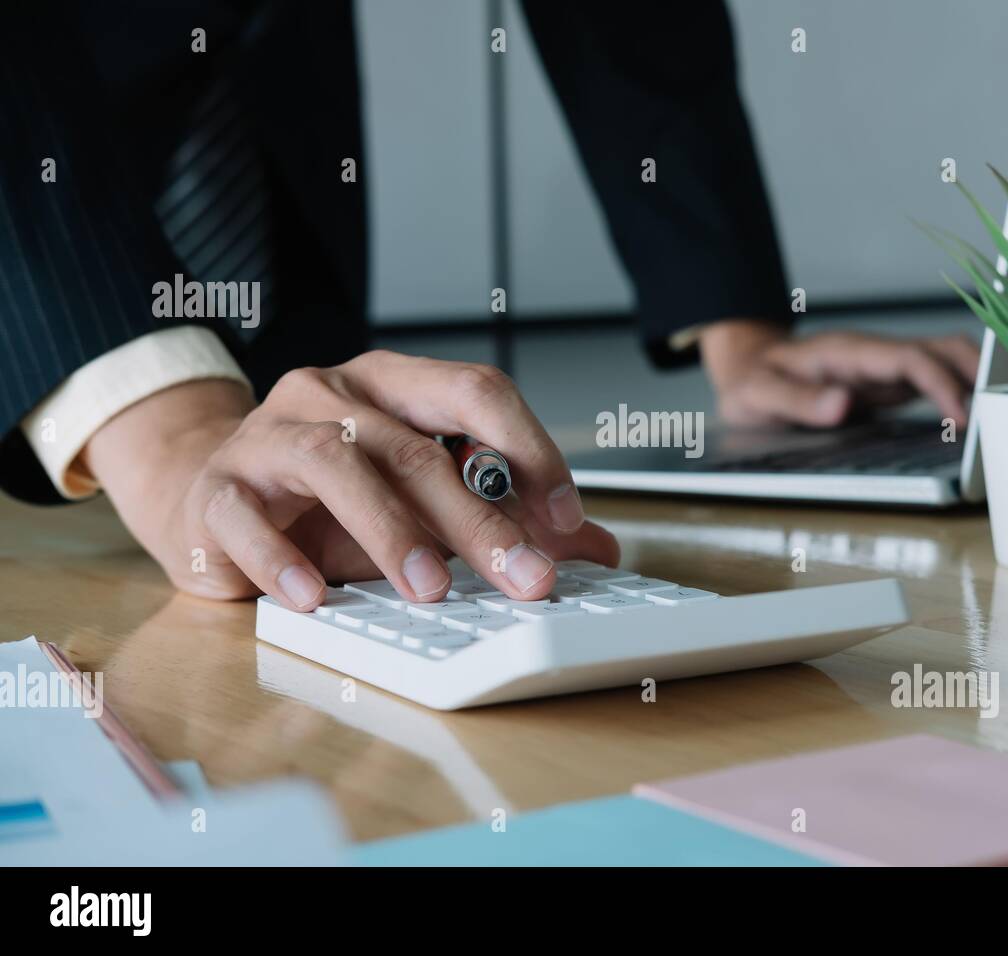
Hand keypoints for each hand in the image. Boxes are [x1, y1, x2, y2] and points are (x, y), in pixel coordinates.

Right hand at [81, 351, 617, 609]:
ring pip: (336, 463)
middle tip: (524, 576)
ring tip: (431, 590)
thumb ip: (506, 516)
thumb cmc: (327, 501)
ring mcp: (268, 434)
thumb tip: (598, 546)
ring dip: (392, 531)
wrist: (212, 499)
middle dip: (478, 517)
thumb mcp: (423, 505)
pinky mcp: (218, 487)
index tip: (568, 518)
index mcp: (395, 385)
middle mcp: (332, 394)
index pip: (475, 392)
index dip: (530, 450)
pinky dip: (283, 559)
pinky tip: (315, 596)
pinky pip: (248, 517)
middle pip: (415, 444)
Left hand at [700, 319, 980, 428]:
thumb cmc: (753, 380)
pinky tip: (978, 421)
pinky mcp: (887, 385)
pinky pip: (935, 382)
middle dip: (979, 373)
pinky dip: (962, 394)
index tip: (963, 416)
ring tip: (1005, 418)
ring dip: (978, 381)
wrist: (748, 367)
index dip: (941, 384)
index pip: (910, 359)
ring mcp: (884, 368)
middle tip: (1007, 414)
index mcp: (848, 353)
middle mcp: (874, 355)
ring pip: (945, 361)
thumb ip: (796, 400)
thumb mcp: (757, 394)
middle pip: (942, 348)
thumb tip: (842, 405)